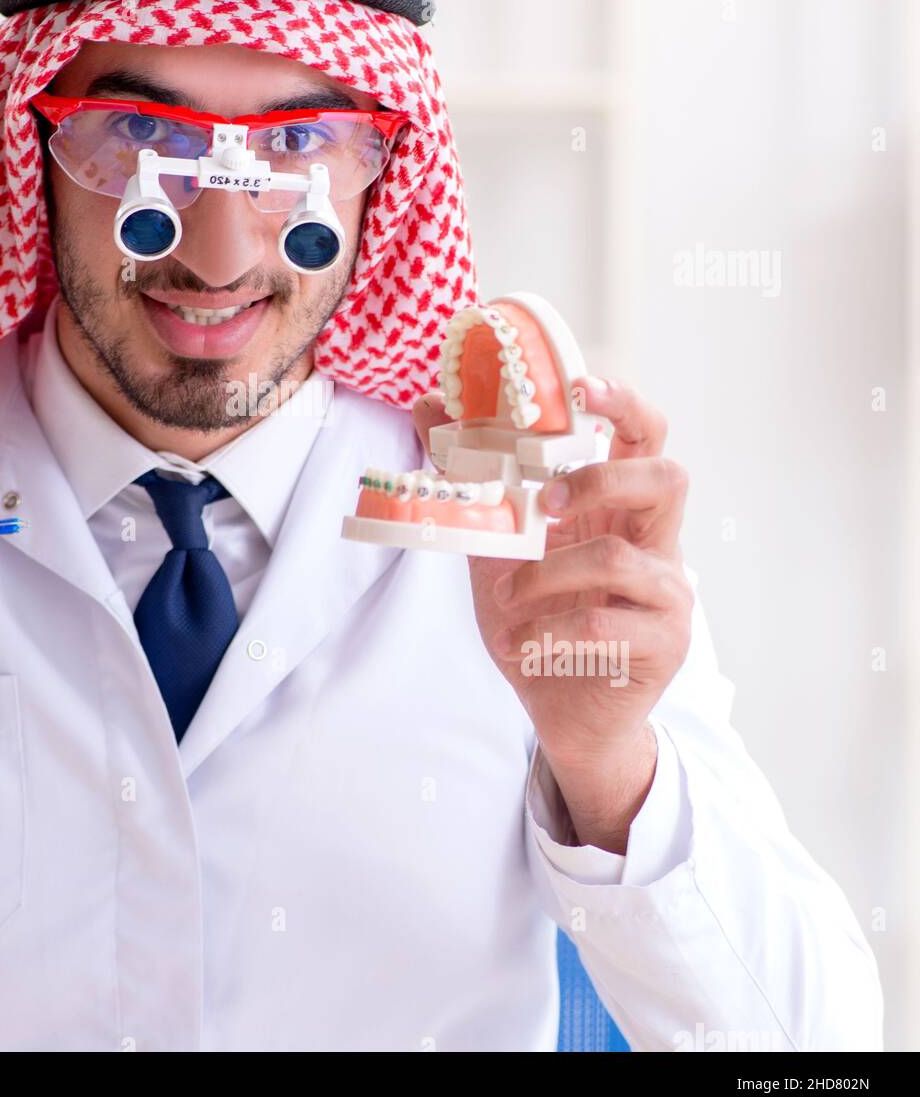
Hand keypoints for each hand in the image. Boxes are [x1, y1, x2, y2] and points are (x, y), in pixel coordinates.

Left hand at [413, 376, 692, 851]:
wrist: (557, 709)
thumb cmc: (535, 616)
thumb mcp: (494, 542)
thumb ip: (471, 478)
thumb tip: (429, 404)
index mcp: (620, 508)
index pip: (646, 437)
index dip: (625, 403)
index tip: (581, 387)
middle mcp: (655, 542)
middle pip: (666, 478)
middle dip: (599, 480)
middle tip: (543, 504)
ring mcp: (667, 594)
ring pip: (622, 558)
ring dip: (546, 575)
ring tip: (507, 596)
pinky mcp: (663, 645)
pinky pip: (605, 624)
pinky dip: (549, 631)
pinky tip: (524, 644)